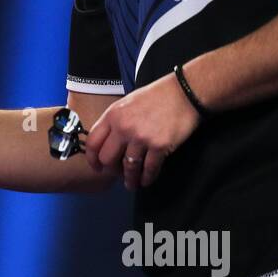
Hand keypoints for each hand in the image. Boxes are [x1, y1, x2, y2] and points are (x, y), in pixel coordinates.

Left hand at [83, 72, 200, 189]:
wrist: (184, 93)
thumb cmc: (157, 96)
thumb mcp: (127, 103)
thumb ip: (115, 121)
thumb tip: (108, 143)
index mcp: (113, 115)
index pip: (93, 142)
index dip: (92, 159)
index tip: (97, 167)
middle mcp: (123, 127)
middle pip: (107, 159)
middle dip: (111, 170)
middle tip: (118, 175)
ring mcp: (141, 137)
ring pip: (128, 167)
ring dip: (130, 179)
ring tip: (132, 184)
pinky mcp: (159, 146)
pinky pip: (149, 169)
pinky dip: (147, 178)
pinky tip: (146, 180)